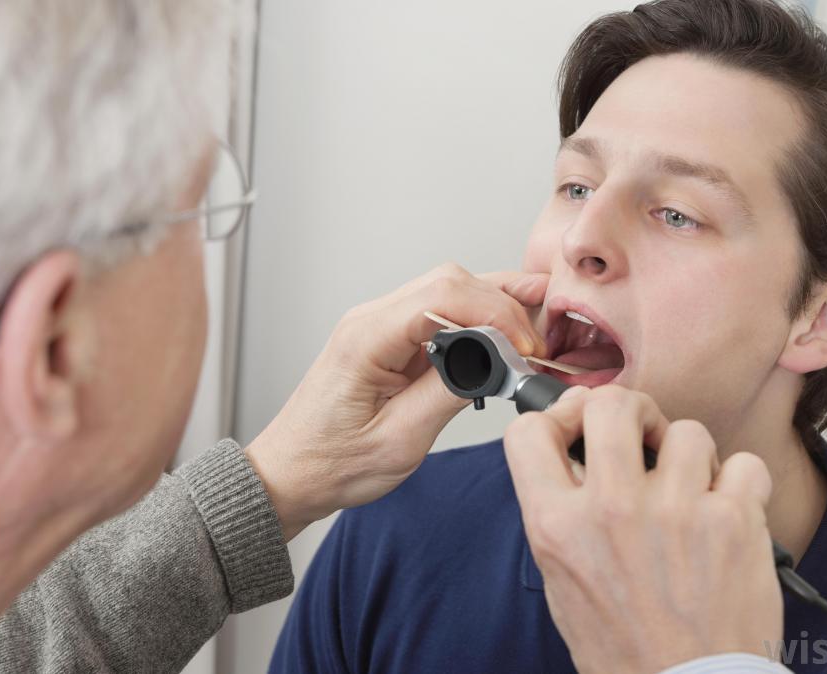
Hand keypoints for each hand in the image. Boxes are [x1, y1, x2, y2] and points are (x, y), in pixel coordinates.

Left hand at [245, 263, 547, 540]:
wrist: (291, 474)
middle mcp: (370, 320)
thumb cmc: (330, 464)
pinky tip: (501, 338)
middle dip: (502, 304)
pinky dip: (476, 321)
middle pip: (449, 281)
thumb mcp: (399, 441)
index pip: (442, 295)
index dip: (494, 314)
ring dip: (493, 307)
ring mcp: (379, 326)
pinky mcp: (390, 340)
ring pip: (448, 290)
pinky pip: (439, 314)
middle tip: (536, 343)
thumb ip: (449, 394)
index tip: (524, 347)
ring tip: (532, 330)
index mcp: (365, 338)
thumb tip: (496, 363)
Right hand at [503, 385, 780, 673]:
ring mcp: (675, 511)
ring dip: (692, 458)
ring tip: (692, 495)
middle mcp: (611, 510)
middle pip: (610, 404)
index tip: (578, 427)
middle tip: (644, 435)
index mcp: (558, 526)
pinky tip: (730, 512)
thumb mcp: (563, 580)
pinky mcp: (732, 521)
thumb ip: (560, 511)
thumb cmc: (627, 647)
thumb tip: (573, 450)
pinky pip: (743, 463)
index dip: (556, 419)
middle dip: (631, 413)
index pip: (528, 432)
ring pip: (686, 430)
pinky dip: (742, 484)